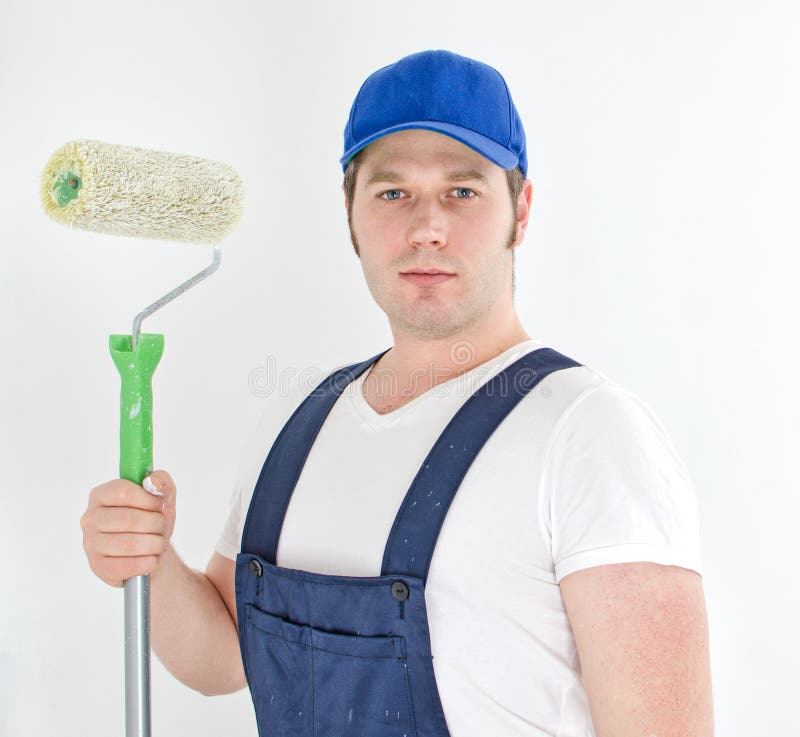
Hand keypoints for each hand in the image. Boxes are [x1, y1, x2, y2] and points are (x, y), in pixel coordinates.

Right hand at [80, 470, 176, 586]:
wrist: (151, 551)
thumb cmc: (153, 520)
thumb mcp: (162, 497)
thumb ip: (161, 482)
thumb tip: (152, 481)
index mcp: (101, 495)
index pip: (123, 492)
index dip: (149, 500)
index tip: (161, 506)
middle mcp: (90, 518)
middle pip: (128, 519)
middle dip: (155, 524)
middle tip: (163, 527)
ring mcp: (91, 544)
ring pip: (129, 543)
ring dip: (154, 544)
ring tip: (159, 543)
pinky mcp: (98, 567)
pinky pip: (127, 566)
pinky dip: (148, 562)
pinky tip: (152, 558)